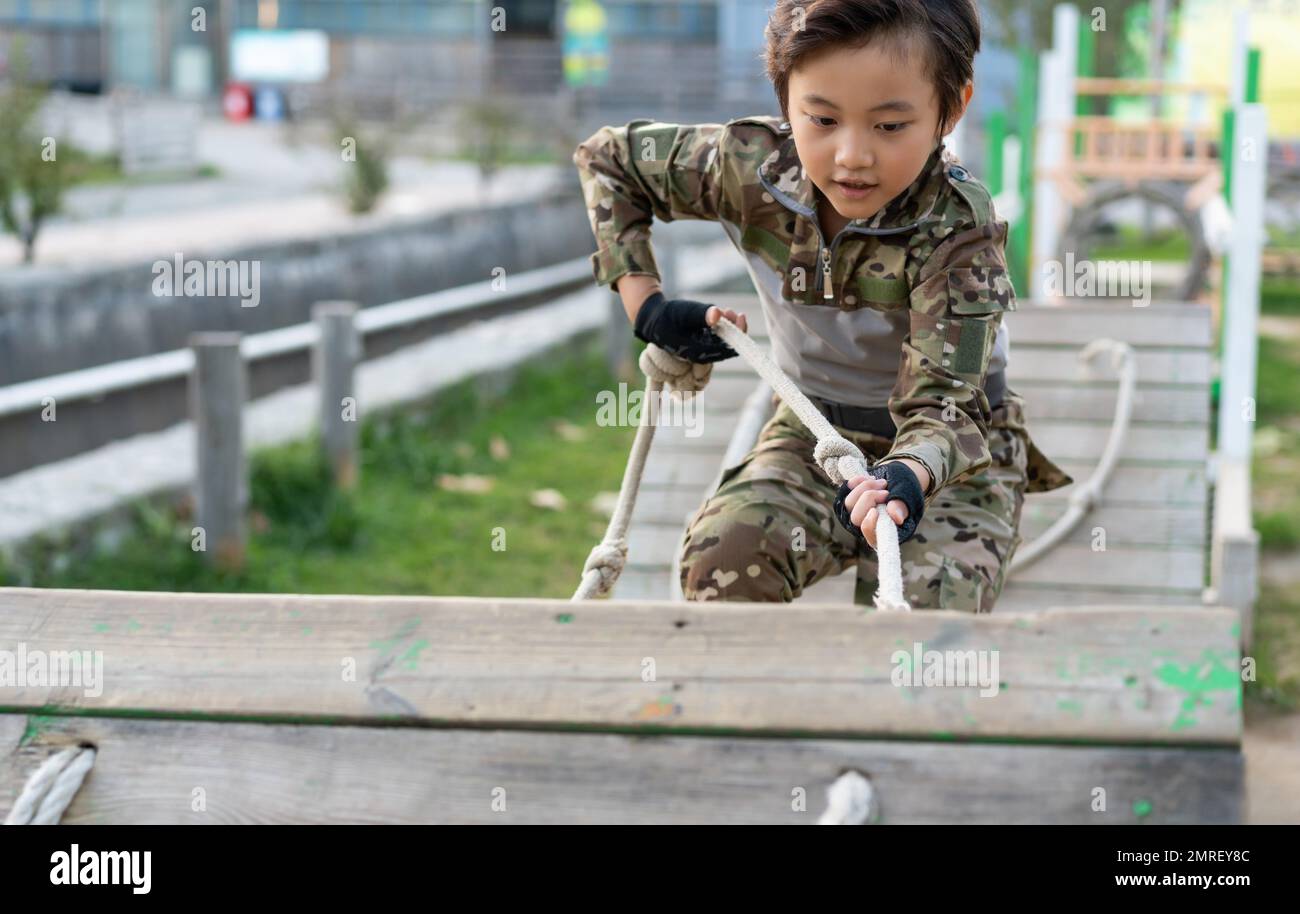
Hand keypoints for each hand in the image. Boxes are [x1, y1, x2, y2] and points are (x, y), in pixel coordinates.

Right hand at [633, 292, 747, 362]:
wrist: (653, 320)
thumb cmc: (668, 316)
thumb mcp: (685, 312)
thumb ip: (702, 313)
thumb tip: (718, 314)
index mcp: (697, 352)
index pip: (725, 349)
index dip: (737, 333)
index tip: (740, 316)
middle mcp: (701, 355)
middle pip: (727, 348)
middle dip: (734, 328)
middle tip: (731, 310)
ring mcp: (701, 351)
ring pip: (723, 343)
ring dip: (729, 327)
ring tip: (726, 310)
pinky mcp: (701, 345)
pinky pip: (717, 340)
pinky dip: (722, 328)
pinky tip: (721, 315)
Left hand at [836, 475, 909, 550]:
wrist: (901, 478)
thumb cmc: (907, 492)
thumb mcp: (908, 497)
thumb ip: (901, 506)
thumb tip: (897, 518)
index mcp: (884, 532)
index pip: (870, 536)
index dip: (868, 524)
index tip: (875, 510)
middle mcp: (868, 525)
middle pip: (856, 517)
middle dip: (869, 499)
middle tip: (886, 491)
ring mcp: (857, 513)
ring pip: (849, 503)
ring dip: (866, 488)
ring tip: (883, 483)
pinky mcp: (851, 500)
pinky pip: (846, 490)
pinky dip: (858, 481)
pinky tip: (871, 478)